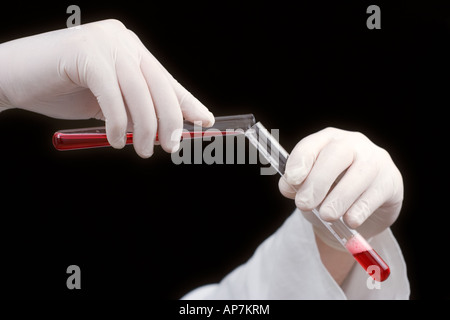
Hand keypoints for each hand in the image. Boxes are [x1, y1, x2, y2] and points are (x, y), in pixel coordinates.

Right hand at [0, 19, 213, 157]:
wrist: (13, 78)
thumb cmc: (61, 91)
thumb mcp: (110, 103)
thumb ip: (138, 111)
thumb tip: (170, 131)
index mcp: (131, 49)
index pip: (166, 79)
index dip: (187, 102)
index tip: (205, 122)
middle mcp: (122, 40)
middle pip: (159, 85)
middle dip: (171, 120)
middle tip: (171, 148)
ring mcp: (104, 42)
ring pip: (139, 92)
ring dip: (144, 128)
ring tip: (141, 152)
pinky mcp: (86, 52)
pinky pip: (113, 95)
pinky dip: (117, 122)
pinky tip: (112, 139)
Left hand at [279, 127, 402, 247]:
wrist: (357, 212)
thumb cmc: (328, 193)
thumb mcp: (308, 188)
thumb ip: (296, 185)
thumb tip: (287, 187)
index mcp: (326, 141)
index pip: (311, 144)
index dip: (300, 161)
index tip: (292, 180)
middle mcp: (352, 143)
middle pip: (337, 154)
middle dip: (318, 180)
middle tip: (304, 204)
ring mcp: (375, 159)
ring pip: (360, 173)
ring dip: (340, 197)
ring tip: (327, 216)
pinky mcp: (391, 180)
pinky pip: (376, 193)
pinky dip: (361, 209)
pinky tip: (350, 221)